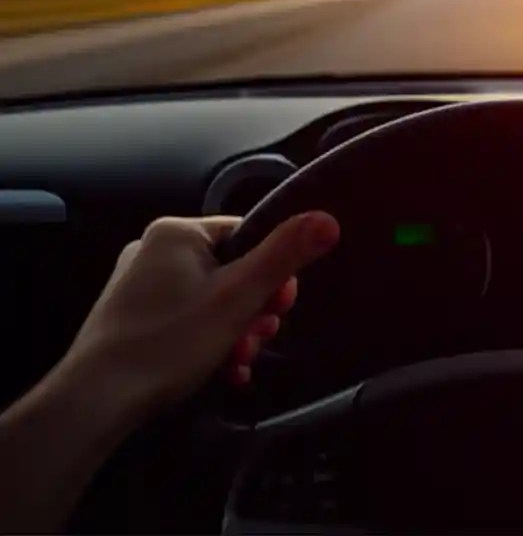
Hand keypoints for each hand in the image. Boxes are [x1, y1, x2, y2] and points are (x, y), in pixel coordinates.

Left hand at [57, 212, 338, 423]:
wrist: (97, 399)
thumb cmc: (170, 342)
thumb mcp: (240, 297)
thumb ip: (285, 255)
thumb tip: (327, 219)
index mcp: (177, 233)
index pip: (248, 234)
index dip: (275, 270)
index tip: (283, 305)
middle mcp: (154, 251)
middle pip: (232, 270)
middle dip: (255, 309)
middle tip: (260, 336)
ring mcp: (139, 286)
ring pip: (212, 300)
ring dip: (237, 330)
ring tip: (239, 360)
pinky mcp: (132, 318)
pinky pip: (188, 320)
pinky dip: (210, 341)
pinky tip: (223, 369)